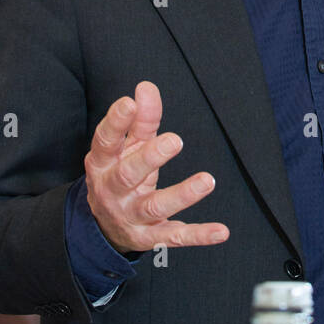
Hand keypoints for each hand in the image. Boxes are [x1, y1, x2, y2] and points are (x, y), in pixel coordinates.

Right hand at [84, 80, 229, 254]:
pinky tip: (221, 231)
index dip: (115, 122)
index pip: (105, 141)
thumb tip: (146, 87)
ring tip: (207, 180)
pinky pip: (175, 237)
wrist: (104, 226)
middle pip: (129, 174)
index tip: (129, 103)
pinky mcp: (150, 237)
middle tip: (175, 140)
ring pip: (155, 206)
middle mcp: (113, 190)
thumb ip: (140, 119)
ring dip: (181, 194)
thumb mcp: (127, 147)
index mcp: (102, 163)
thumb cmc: (120, 173)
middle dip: (151, 157)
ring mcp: (131, 216)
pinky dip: (199, 235)